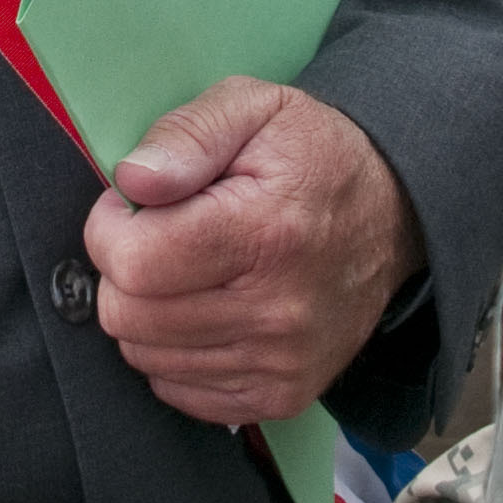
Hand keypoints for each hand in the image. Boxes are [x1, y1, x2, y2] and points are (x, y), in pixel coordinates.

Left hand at [86, 77, 424, 425]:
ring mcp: (282, 363)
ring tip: (184, 269)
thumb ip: (188, 134)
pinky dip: (173, 353)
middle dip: (122, 270)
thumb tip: (133, 180)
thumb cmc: (313, 155)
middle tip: (155, 236)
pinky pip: (178, 391)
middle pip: (130, 318)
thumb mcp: (254, 107)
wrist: (393, 214)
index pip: (135, 262)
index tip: (129, 206)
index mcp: (266, 232)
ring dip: (146, 312)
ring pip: (146, 358)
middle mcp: (277, 311)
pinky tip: (201, 309)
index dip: (108, 229)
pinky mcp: (282, 395)